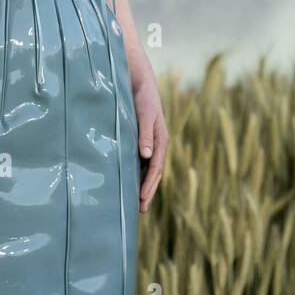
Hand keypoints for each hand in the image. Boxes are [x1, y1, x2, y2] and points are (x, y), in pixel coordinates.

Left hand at [134, 86, 167, 212]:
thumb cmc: (143, 99)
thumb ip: (145, 135)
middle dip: (149, 191)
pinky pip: (143, 163)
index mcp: (162, 141)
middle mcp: (158, 145)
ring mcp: (152, 144)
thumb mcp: (145, 115)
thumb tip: (147, 156)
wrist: (141, 84)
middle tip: (141, 209)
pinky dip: (140, 175)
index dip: (149, 185)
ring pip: (150, 170)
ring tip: (138, 203)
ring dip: (145, 186)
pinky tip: (132, 183)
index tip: (141, 199)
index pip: (156, 168)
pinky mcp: (145, 141)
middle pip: (155, 173)